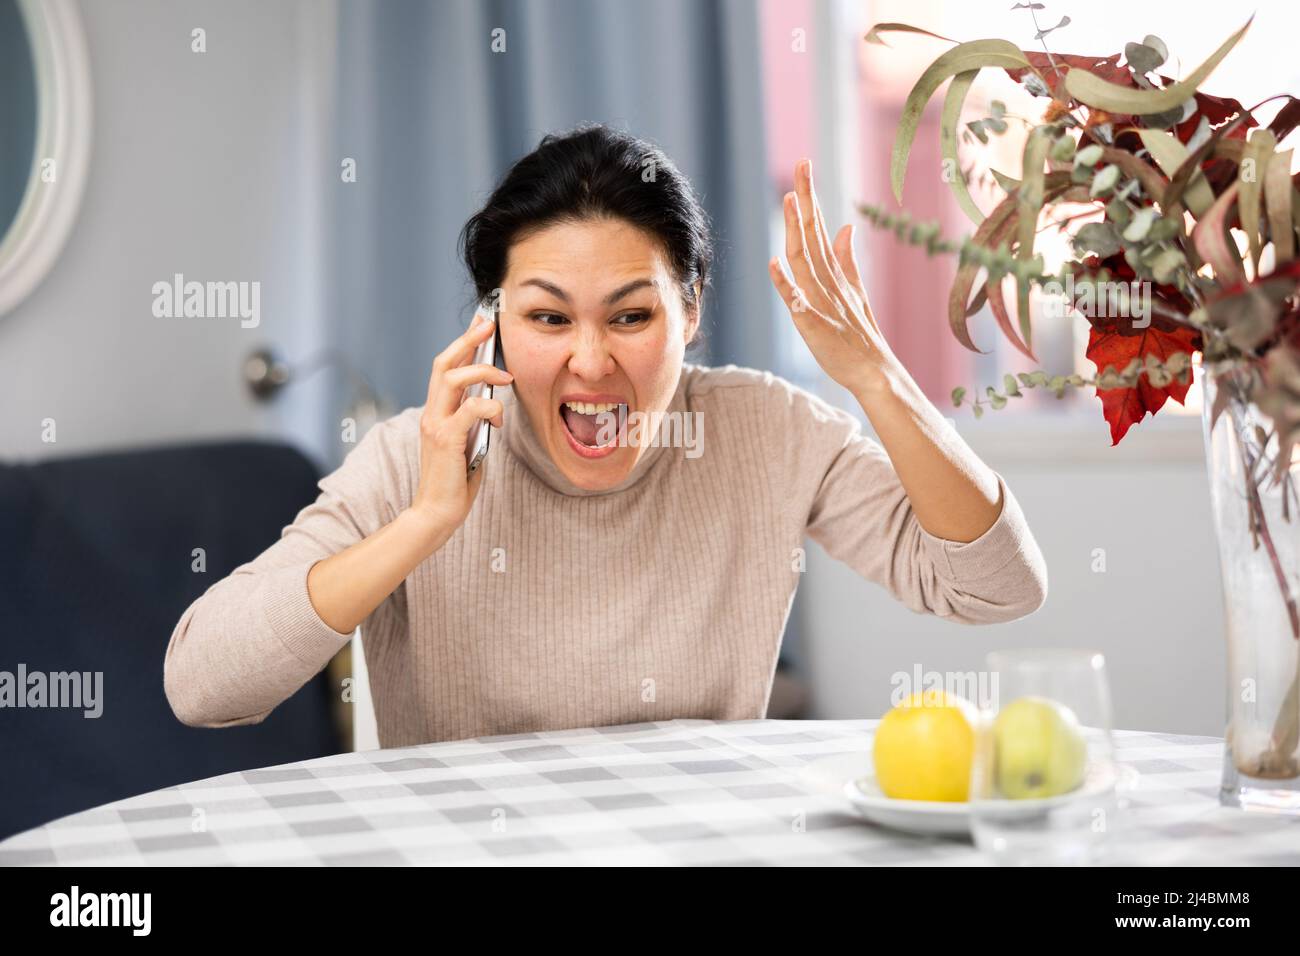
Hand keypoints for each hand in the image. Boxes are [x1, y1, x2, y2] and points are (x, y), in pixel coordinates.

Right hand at [410, 312, 513, 536]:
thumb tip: (492, 402)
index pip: (446, 368)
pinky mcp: (445, 438)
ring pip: (454, 378)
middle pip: (445, 363)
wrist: (436, 512)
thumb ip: (473, 422)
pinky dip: (490, 408)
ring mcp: (436, 424)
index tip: (480, 323)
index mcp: (436, 412)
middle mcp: (431, 413)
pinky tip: (499, 421)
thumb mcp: (467, 443)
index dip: (463, 343)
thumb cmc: (455, 482)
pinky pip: (471, 409)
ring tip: (506, 378)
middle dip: (468, 340)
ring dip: (484, 372)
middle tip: (489, 325)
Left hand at [768, 158, 900, 394]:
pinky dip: (787, 286)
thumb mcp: (856, 290)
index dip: (811, 199)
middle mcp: (830, 283)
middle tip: (802, 165)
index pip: (820, 229)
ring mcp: (824, 303)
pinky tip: (774, 266)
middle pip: (814, 236)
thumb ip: (848, 260)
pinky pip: (799, 304)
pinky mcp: (816, 327)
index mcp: (836, 274)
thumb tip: (847, 227)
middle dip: (808, 200)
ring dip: (798, 231)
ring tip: (790, 200)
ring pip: (806, 261)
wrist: (876, 372)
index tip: (804, 167)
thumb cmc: (860, 335)